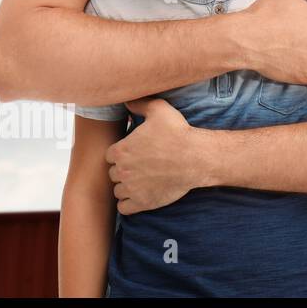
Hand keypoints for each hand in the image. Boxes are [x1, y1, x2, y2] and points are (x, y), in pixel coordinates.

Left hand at [106, 98, 204, 214]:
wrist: (197, 158)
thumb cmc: (178, 133)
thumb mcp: (160, 110)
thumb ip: (139, 104)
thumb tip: (126, 100)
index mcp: (121, 150)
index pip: (109, 155)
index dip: (121, 153)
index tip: (134, 152)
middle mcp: (122, 170)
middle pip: (113, 173)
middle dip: (124, 169)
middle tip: (141, 165)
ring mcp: (131, 188)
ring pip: (118, 190)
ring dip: (127, 186)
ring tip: (142, 180)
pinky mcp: (142, 202)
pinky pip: (123, 207)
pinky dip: (129, 203)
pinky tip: (141, 194)